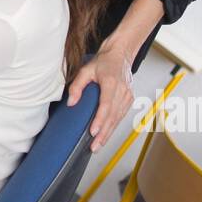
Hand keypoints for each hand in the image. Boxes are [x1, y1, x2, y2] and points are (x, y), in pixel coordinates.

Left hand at [66, 29, 140, 152]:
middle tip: (94, 146)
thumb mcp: (86, 69)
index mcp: (111, 83)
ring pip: (118, 119)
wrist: (121, 54)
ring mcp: (128, 96)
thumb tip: (71, 102)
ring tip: (98, 145)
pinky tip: (106, 135)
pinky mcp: (130, 99)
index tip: (93, 132)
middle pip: (112, 116)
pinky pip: (121, 116)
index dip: (100, 120)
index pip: (106, 106)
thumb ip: (77, 86)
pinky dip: (113, 127)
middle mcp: (122, 91)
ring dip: (108, 133)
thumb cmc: (103, 61)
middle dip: (103, 134)